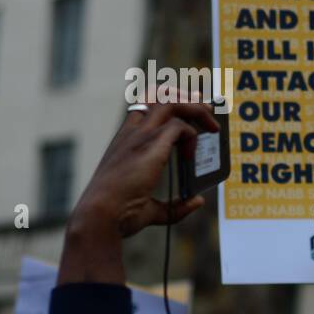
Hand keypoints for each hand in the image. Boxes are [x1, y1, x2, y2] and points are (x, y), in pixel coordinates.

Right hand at [58, 97, 219, 285]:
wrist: (101, 216)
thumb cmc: (118, 215)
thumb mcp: (151, 209)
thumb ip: (174, 206)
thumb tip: (197, 201)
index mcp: (126, 142)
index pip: (144, 107)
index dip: (167, 102)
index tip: (188, 108)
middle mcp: (131, 134)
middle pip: (158, 97)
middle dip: (186, 98)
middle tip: (207, 109)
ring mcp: (139, 137)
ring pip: (170, 103)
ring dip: (195, 109)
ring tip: (212, 125)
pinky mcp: (150, 146)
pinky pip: (179, 127)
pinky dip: (192, 137)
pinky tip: (190, 157)